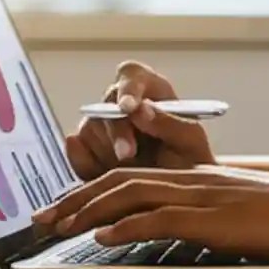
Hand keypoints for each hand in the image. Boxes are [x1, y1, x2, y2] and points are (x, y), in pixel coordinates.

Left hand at [31, 166, 268, 261]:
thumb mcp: (243, 214)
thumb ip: (209, 217)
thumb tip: (180, 233)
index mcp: (200, 178)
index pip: (132, 176)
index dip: (90, 190)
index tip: (61, 208)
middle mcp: (196, 179)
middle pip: (120, 179)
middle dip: (72, 198)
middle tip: (40, 218)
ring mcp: (205, 196)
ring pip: (132, 193)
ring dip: (87, 210)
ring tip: (57, 227)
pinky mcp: (217, 218)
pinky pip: (162, 217)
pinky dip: (128, 225)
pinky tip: (105, 236)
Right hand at [65, 61, 214, 180]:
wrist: (178, 193)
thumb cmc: (189, 160)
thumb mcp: (191, 143)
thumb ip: (171, 125)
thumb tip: (140, 110)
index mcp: (151, 90)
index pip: (132, 74)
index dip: (128, 88)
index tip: (129, 107)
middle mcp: (121, 103)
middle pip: (106, 104)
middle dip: (117, 133)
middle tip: (128, 155)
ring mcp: (101, 124)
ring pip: (90, 130)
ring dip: (110, 152)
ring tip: (137, 169)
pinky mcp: (86, 148)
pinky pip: (77, 154)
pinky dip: (91, 167)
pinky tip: (112, 175)